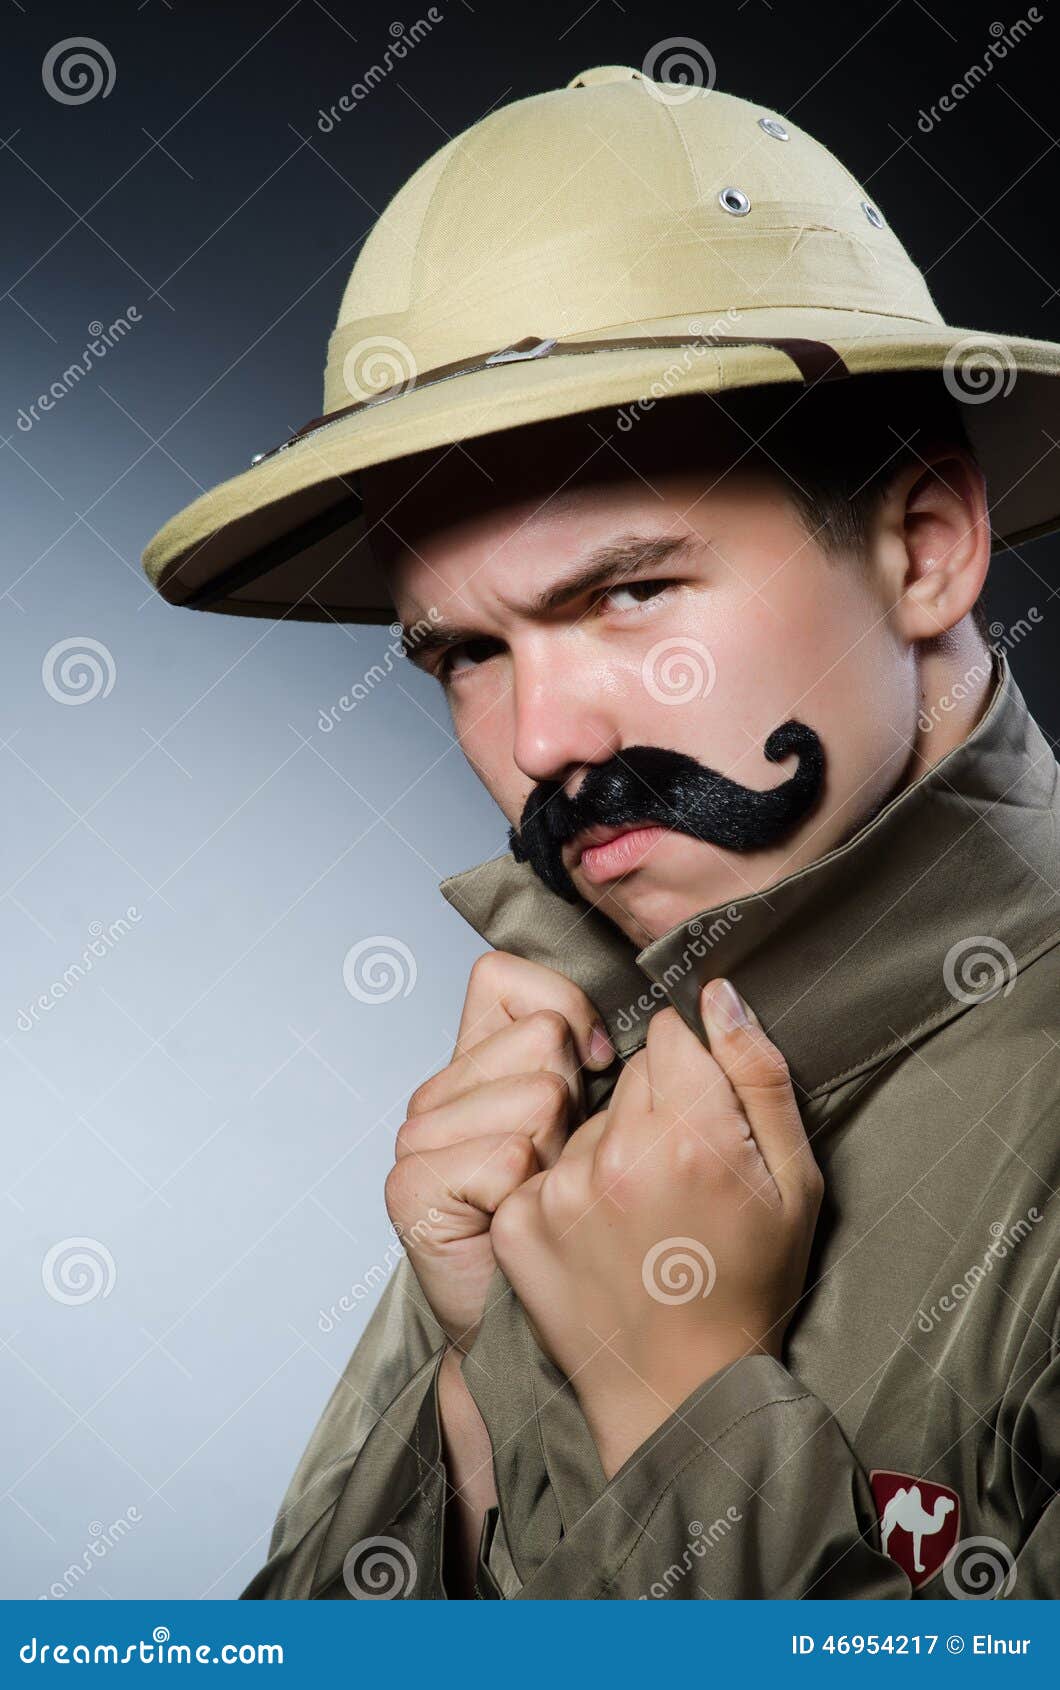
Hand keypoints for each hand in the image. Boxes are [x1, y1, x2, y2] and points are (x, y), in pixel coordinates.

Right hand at [384, 950, 613, 1350]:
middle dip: (578, 1099)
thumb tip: (695, 997)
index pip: (504, 977)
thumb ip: (622, 1053)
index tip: (597, 1066)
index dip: (568, 1013)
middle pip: (541, 1035)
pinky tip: (516, 1218)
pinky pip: (507, 1155)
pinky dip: (530, 1193)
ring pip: (536, 1095)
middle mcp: (444, 1089)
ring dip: (560, 1154)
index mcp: (482, 1060)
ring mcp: (421, 1135)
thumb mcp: (618, 1127)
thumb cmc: (597, 1236)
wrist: (540, 1338)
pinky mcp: (413, 1185)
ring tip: (543, 1194)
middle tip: (563, 1160)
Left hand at [489, 977, 823, 1476]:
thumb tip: (718, 993)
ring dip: (607, 1149)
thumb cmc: (749, 1288)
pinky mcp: (518, 1223)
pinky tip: (599, 1237)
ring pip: (581, 1122)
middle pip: (623, 1076)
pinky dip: (565, 1191)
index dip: (690, 1071)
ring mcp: (559, 1190)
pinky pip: (542, 1168)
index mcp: (693, 1134)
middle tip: (677, 1175)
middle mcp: (617, 1154)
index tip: (700, 1117)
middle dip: (651, 1106)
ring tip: (641, 1216)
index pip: (667, 1035)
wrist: (681, 1393)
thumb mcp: (795, 1181)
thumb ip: (758, 1074)